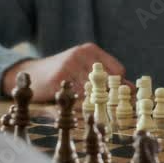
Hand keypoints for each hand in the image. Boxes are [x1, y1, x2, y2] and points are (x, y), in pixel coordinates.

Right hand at [1, 43, 128, 101]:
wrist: (31, 74)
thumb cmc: (62, 73)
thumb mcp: (83, 68)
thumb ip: (105, 77)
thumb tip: (132, 90)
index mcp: (90, 50)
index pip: (118, 71)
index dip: (119, 87)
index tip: (117, 99)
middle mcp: (81, 55)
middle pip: (108, 82)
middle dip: (110, 98)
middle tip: (110, 110)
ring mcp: (69, 66)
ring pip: (93, 92)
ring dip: (96, 105)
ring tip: (94, 112)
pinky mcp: (59, 79)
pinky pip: (78, 98)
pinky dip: (82, 107)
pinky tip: (79, 110)